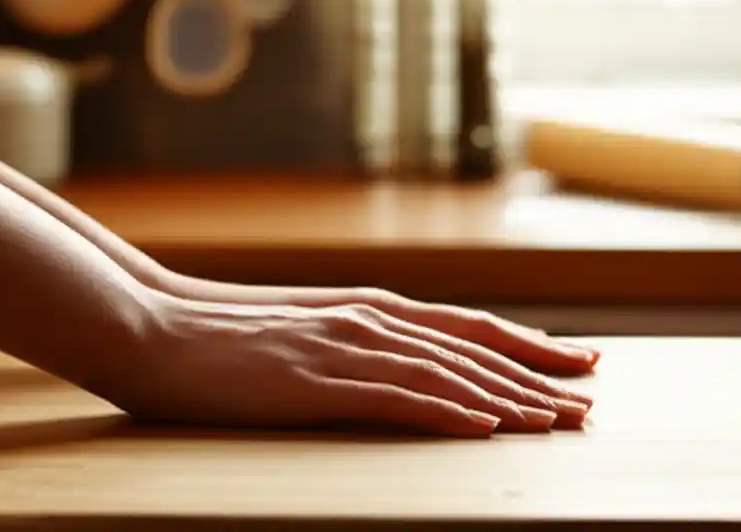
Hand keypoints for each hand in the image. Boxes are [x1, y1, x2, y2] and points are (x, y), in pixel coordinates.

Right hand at [102, 292, 592, 436]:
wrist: (151, 325)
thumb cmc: (218, 334)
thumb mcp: (299, 329)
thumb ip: (350, 337)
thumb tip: (394, 357)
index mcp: (368, 309)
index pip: (467, 329)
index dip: (525, 345)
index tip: (573, 361)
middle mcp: (370, 320)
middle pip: (473, 350)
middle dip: (537, 375)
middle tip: (589, 398)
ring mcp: (346, 348)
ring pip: (448, 375)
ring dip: (508, 400)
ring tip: (557, 422)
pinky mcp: (317, 381)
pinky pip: (397, 399)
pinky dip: (448, 414)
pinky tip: (485, 429)